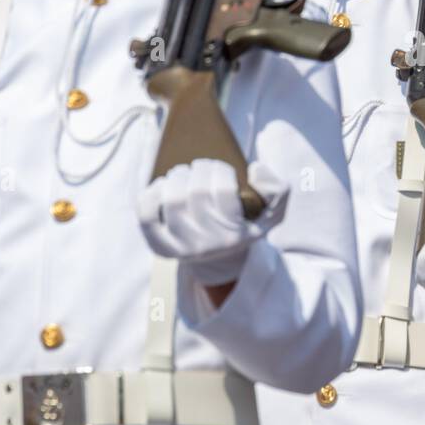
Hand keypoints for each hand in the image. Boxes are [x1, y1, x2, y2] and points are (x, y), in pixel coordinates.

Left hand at [137, 158, 288, 285]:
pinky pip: (146, 215)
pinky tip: (163, 186)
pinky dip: (151, 194)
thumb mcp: (272, 211)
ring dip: (176, 177)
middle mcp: (209, 245)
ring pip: (171, 201)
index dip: (219, 170)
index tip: (221, 168)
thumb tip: (254, 169)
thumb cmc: (245, 224)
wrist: (220, 258)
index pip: (222, 193)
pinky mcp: (159, 247)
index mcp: (238, 235)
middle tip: (201, 166)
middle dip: (198, 169)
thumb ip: (277, 188)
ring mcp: (181, 248)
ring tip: (183, 174)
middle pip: (195, 193)